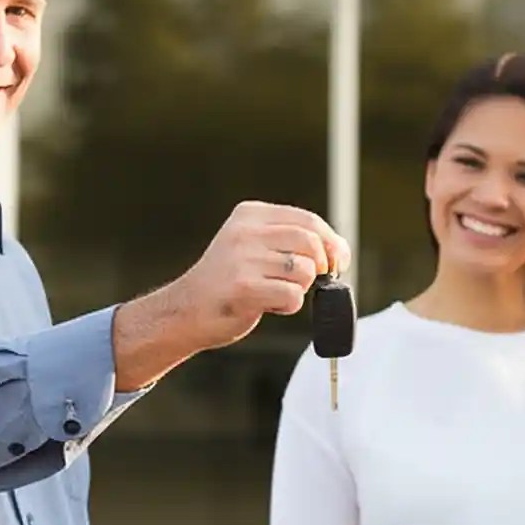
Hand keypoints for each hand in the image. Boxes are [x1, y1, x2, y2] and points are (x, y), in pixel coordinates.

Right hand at [171, 200, 350, 350]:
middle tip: (308, 281)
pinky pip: (293, 296)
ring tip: (275, 292)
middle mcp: (245, 232)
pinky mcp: (244, 288)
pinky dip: (289, 306)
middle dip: (319, 266)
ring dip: (300, 288)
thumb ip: (289, 240)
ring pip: (305, 270)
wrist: (186, 310)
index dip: (332, 241)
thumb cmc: (228, 281)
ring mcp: (243, 259)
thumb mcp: (252, 245)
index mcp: (249, 214)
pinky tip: (268, 305)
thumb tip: (338, 251)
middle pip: (311, 243)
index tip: (339, 260)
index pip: (307, 220)